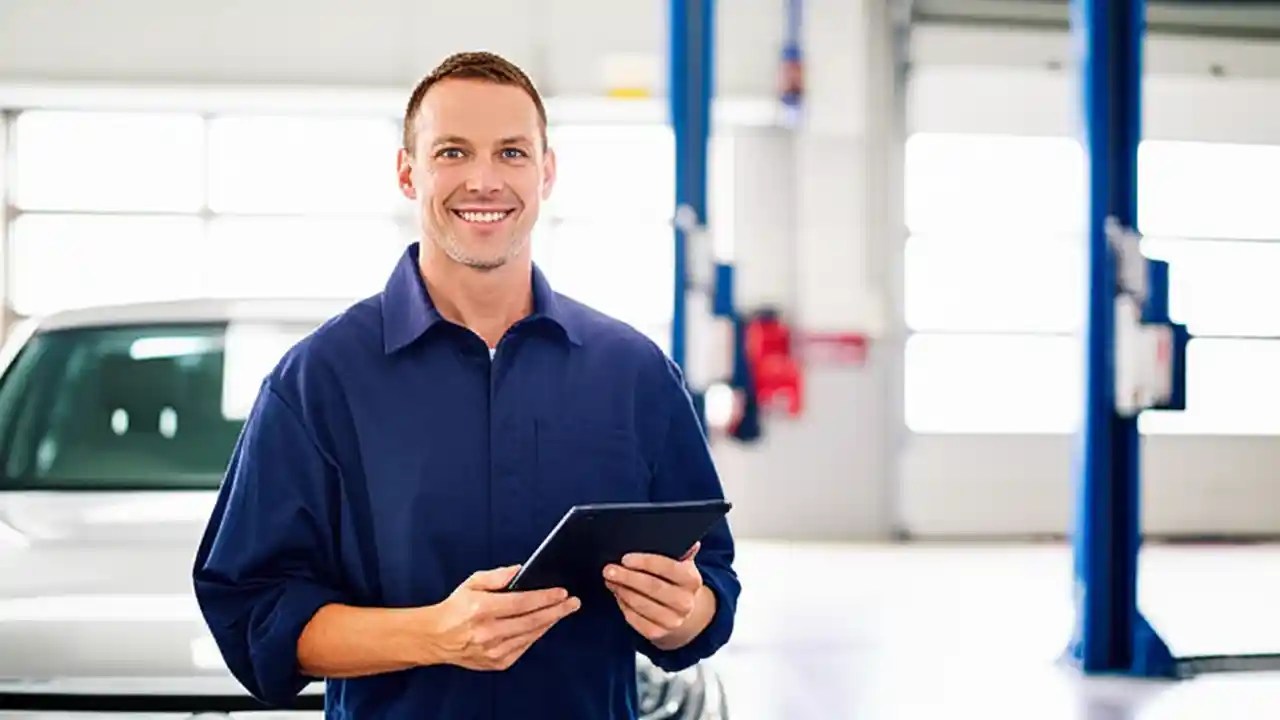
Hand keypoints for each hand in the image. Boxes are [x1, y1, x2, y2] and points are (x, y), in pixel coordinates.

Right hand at [420, 565, 579, 670]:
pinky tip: (544, 624)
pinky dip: (536, 635)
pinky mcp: (497, 663)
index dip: (545, 597)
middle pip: (532, 621)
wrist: (435, 638)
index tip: (562, 592)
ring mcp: (494, 651)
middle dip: (557, 611)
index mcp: (482, 610)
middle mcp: (489, 633)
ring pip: (531, 635)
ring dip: (550, 622)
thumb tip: (521, 571)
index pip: (522, 603)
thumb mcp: (472, 583)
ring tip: (563, 611)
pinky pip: (524, 647)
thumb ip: (497, 576)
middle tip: (573, 602)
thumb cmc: (455, 608)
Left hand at [603, 542, 704, 646]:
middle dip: (627, 577)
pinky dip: (623, 605)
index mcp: (692, 580)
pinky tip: (618, 595)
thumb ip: (680, 552)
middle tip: (609, 570)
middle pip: (652, 587)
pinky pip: (634, 619)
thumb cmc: (675, 582)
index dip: (645, 562)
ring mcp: (673, 621)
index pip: (668, 568)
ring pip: (640, 604)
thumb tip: (691, 543)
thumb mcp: (680, 565)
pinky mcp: (657, 633)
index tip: (625, 559)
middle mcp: (685, 603)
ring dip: (621, 590)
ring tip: (610, 580)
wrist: (681, 613)